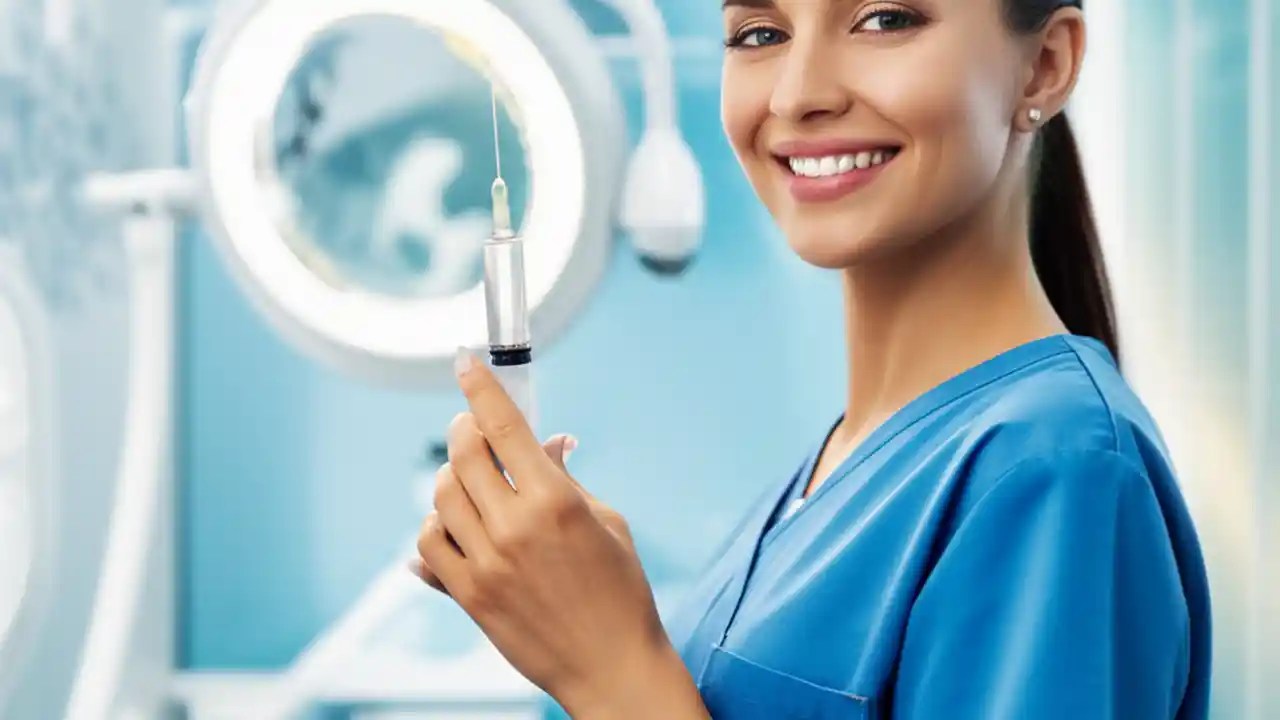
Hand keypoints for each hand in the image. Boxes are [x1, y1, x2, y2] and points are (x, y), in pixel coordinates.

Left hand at [410, 349, 705, 717]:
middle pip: (463, 454)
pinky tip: (456, 527)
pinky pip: (428, 545)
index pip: (504, 427)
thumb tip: (549, 442)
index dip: (480, 387)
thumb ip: (569, 479)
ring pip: (440, 496)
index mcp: (555, 502)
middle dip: (465, 431)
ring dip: (451, 478)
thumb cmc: (622, 593)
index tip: (466, 362)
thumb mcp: (608, 522)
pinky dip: (435, 527)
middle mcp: (513, 528)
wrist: (611, 665)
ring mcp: (485, 563)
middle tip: (473, 429)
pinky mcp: (468, 595)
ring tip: (473, 483)